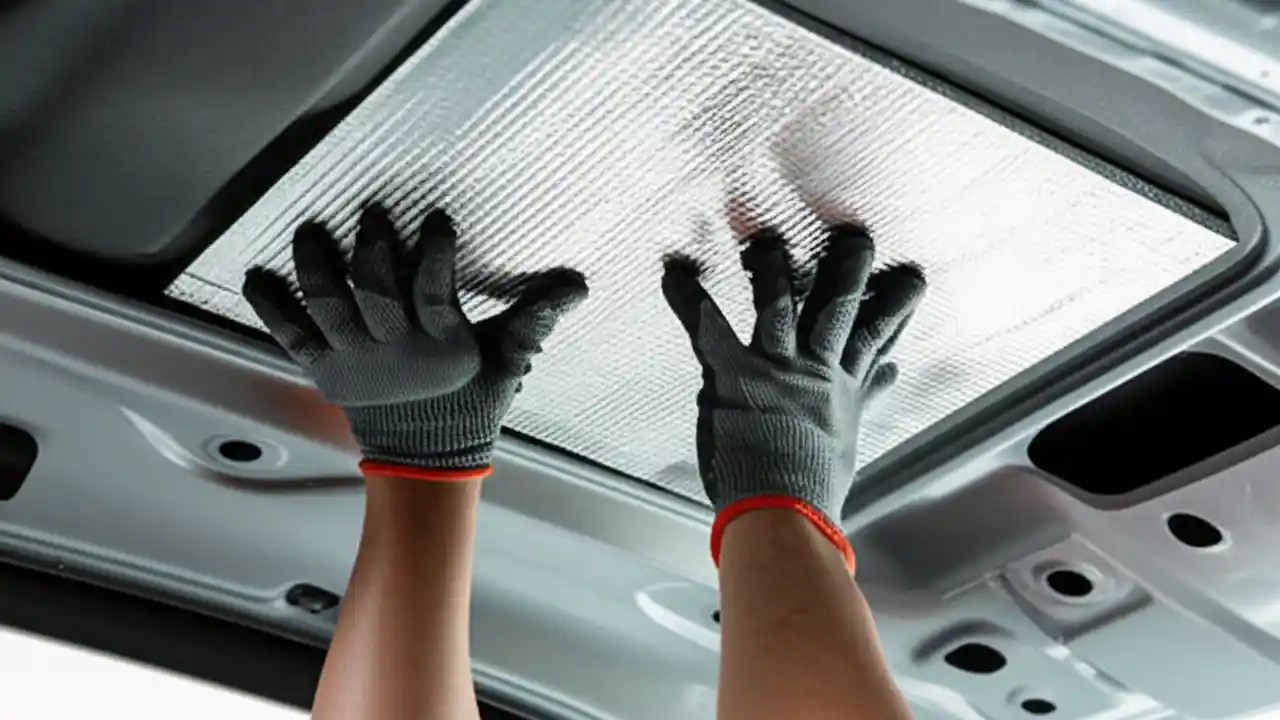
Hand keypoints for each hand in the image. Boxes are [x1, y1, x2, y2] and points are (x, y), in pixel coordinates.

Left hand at [243, 205, 587, 470]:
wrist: (425, 460)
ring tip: (313, 232)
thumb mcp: (507, 363)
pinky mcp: (324, 371)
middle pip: (374, 291)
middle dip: (372, 246)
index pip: (434, 291)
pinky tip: (257, 276)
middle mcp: (394, 354)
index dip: (434, 251)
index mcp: (442, 348)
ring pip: (327, 305)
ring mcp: (354, 363)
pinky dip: (270, 306)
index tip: (436, 219)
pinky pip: (290, 335)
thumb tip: (575, 285)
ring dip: (316, 263)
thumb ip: (534, 320)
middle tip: (374, 213)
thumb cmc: (468, 404)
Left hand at [662, 225, 923, 565]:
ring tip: (766, 235)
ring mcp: (775, 367)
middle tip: (852, 232)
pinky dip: (688, 295)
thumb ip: (866, 395)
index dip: (894, 302)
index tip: (909, 275)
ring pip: (779, 300)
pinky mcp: (734, 373)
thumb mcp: (846, 436)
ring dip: (772, 263)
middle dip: (847, 264)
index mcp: (841, 384)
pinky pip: (708, 323)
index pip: (875, 332)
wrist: (783, 517)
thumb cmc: (810, 486)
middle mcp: (813, 368)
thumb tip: (892, 372)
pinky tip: (674, 270)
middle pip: (837, 303)